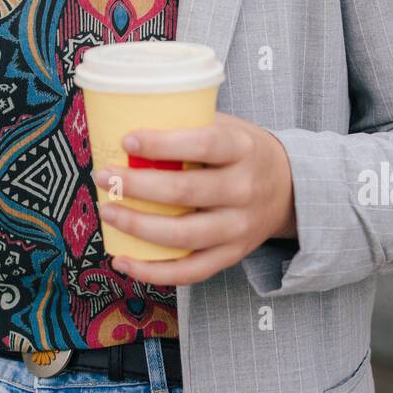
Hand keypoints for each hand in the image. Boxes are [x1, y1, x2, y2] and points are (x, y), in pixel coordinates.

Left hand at [92, 111, 296, 284]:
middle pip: (185, 192)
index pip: (203, 145)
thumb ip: (188, 125)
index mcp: (243, 149)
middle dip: (136, 186)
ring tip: (107, 211)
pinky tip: (122, 260)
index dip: (163, 144)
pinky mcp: (231, 256)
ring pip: (183, 236)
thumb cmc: (242, 151)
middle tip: (103, 177)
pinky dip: (152, 271)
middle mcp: (244, 190)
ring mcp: (239, 228)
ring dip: (137, 226)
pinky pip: (189, 271)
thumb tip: (126, 121)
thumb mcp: (227, 127)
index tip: (127, 140)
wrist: (289, 189)